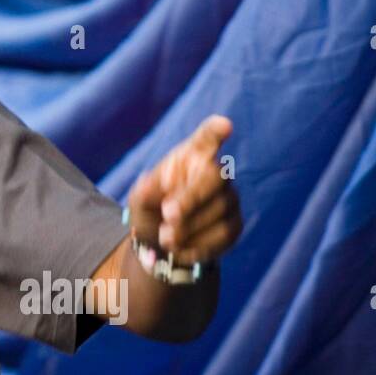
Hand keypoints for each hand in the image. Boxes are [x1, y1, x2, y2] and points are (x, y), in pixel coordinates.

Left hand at [127, 115, 242, 265]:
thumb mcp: (140, 199)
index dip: (215, 131)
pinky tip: (180, 250)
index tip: (223, 124)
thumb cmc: (152, 209)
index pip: (206, 139)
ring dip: (188, 229)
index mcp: (190, 157)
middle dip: (191, 198)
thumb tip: (147, 187)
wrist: (163, 242)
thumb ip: (145, 192)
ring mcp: (229, 199)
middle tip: (168, 216)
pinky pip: (222, 236)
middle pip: (214, 178)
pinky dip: (198, 246)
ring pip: (217, 211)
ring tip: (165, 238)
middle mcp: (216, 173)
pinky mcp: (235, 225)